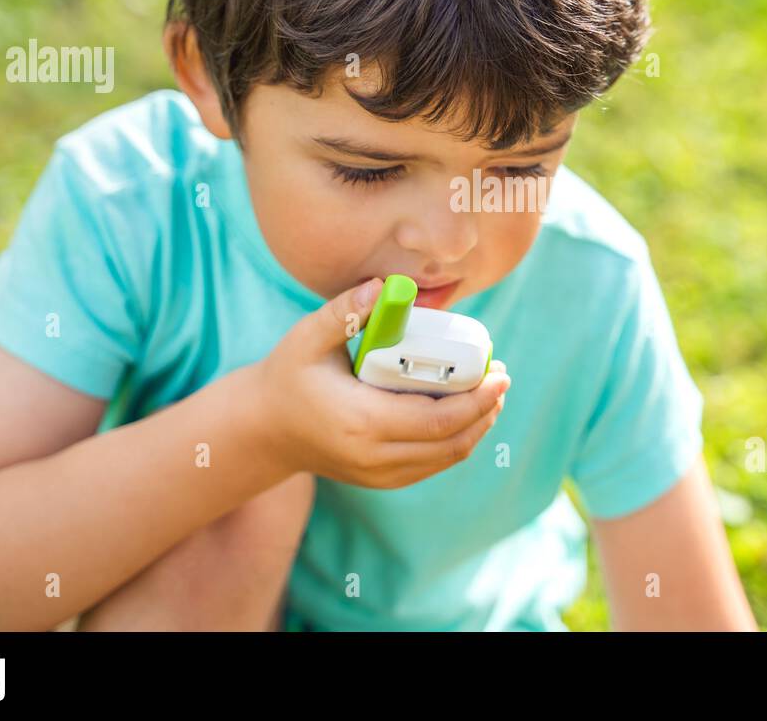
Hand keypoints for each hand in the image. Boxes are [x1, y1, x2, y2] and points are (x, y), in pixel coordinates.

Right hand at [252, 278, 509, 487]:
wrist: (264, 429)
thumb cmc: (288, 376)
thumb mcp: (307, 338)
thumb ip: (344, 311)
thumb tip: (384, 286)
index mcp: (361, 421)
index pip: (438, 419)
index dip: (477, 400)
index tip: (500, 373)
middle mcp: (374, 456)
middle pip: (451, 442)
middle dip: (486, 410)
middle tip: (501, 377)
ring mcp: (378, 474)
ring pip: (447, 457)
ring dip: (477, 427)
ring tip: (491, 394)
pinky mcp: (382, 480)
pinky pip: (432, 464)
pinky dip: (457, 440)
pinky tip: (466, 414)